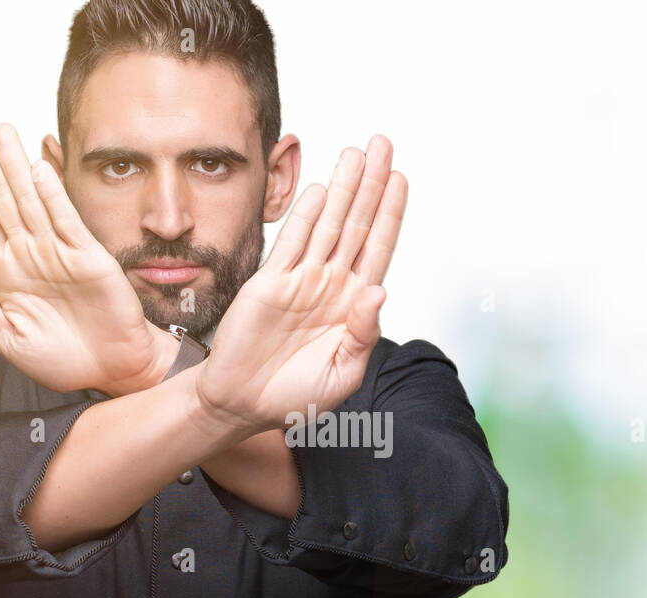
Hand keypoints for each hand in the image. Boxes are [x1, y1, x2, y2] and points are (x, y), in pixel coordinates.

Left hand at [0, 112, 170, 395]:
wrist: (113, 372)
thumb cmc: (65, 358)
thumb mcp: (8, 337)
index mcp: (7, 271)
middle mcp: (32, 254)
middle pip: (3, 197)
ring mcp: (61, 253)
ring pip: (31, 201)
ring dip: (16, 166)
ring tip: (1, 132)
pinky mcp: (90, 259)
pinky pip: (68, 224)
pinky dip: (53, 198)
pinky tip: (39, 171)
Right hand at [194, 135, 406, 432]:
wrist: (244, 404)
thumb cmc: (296, 396)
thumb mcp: (343, 375)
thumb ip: (364, 335)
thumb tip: (380, 291)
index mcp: (354, 305)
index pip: (378, 248)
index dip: (390, 213)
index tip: (401, 178)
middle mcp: (330, 284)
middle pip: (357, 224)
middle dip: (371, 184)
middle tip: (384, 144)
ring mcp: (301, 280)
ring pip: (328, 224)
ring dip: (343, 188)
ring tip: (357, 153)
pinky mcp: (270, 283)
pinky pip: (293, 243)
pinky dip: (306, 216)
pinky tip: (320, 190)